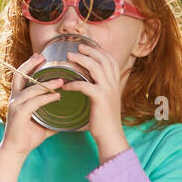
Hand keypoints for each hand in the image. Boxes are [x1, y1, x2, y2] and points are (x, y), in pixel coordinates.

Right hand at [0, 52, 67, 156]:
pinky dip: (46, 98)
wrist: (16, 150)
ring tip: (61, 80)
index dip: (29, 65)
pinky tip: (57, 96)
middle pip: (19, 75)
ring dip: (47, 84)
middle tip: (43, 56)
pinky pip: (34, 102)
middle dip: (30, 64)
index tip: (41, 57)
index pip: (21, 76)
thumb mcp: (43, 123)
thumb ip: (55, 117)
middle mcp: (14, 98)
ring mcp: (16, 105)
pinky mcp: (19, 114)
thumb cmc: (28, 136)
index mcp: (18, 98)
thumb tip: (74, 118)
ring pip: (31, 89)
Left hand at [63, 44, 130, 160]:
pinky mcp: (100, 99)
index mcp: (116, 83)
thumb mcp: (105, 100)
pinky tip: (65, 85)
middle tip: (77, 47)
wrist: (110, 136)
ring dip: (81, 60)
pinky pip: (85, 85)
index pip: (111, 60)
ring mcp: (108, 90)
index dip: (100, 51)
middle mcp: (114, 84)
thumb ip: (100, 88)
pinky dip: (74, 83)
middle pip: (103, 60)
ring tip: (69, 57)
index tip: (87, 46)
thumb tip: (89, 81)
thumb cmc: (104, 119)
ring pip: (95, 68)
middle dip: (90, 51)